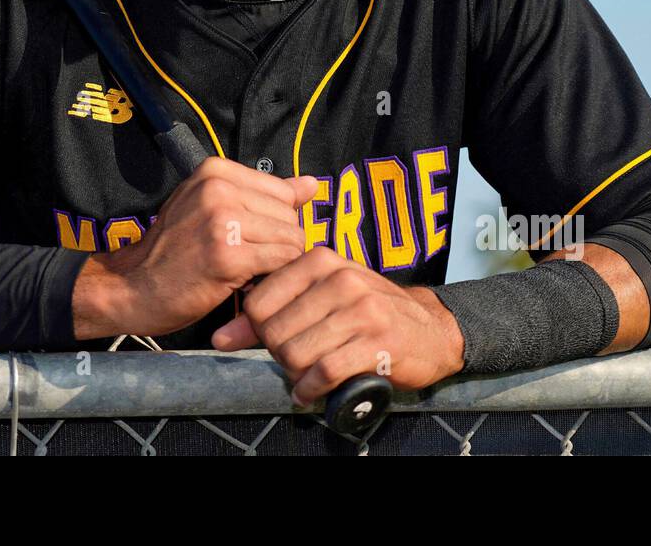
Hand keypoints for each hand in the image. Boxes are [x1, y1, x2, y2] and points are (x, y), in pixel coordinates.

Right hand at [72, 157, 314, 338]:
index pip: (282, 192)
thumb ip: (264, 195)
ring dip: (277, 263)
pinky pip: (281, 262)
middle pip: (290, 216)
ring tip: (246, 272)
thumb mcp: (212, 209)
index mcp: (215, 170)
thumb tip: (312, 184)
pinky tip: (246, 283)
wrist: (132, 286)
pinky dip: (272, 278)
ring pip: (291, 239)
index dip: (273, 222)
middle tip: (248, 260)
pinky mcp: (228, 255)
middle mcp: (219, 188)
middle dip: (278, 244)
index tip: (249, 239)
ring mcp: (223, 220)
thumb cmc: (173, 252)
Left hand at [210, 245, 465, 403]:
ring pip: (296, 353)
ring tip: (305, 375)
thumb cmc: (366, 313)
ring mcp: (360, 309)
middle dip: (278, 355)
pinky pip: (324, 372)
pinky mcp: (376, 342)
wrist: (431, 330)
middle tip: (295, 361)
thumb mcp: (318, 301)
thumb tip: (220, 338)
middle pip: (275, 331)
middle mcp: (340, 278)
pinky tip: (313, 391)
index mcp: (320, 259)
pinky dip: (311, 389)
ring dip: (295, 375)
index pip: (259, 301)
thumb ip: (268, 316)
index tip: (276, 339)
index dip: (258, 330)